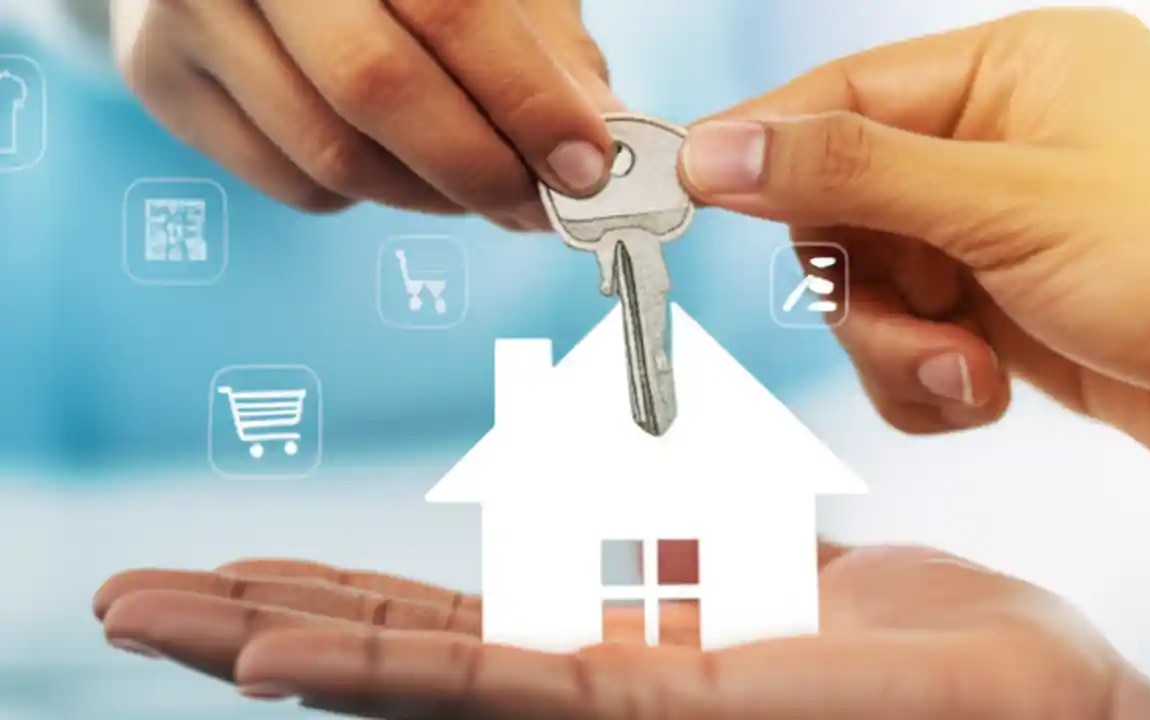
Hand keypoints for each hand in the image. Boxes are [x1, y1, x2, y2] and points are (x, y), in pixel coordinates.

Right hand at [93, 545, 1149, 717]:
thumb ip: (713, 556)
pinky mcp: (661, 710)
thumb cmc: (944, 650)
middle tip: (137, 599)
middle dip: (269, 624)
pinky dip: (387, 673)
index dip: (338, 599)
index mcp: (628, 652)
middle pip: (404, 653)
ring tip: (161, 619)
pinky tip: (288, 658)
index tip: (245, 572)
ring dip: (285, 645)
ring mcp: (620, 710)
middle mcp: (599, 691)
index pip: (450, 623)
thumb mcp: (803, 573)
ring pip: (420, 676)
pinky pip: (504, 685)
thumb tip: (647, 522)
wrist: (1052, 708)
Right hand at [111, 0, 617, 227]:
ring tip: (482, 184)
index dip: (527, 100)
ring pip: (334, 155)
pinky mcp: (157, 74)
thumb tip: (608, 132)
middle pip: (379, 88)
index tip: (586, 166)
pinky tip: (392, 160)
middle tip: (540, 204)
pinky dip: (365, 192)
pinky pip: (292, 181)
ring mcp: (183, 8)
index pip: (450, 10)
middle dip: (481, 168)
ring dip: (431, 195)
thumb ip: (538, 44)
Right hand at [678, 9, 1149, 496]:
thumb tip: (721, 145)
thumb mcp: (1008, 203)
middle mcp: (998, 146)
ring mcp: (1000, 234)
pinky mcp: (1008, 312)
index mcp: (1010, 73)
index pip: (841, 96)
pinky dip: (931, 378)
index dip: (762, 145)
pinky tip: (987, 390)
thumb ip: (853, 171)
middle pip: (842, 205)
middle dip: (860, 282)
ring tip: (971, 370)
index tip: (688, 186)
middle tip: (912, 315)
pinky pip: (914, 342)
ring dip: (899, 343)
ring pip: (871, 287)